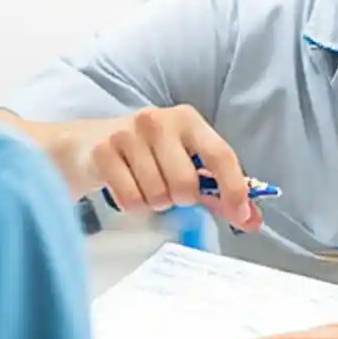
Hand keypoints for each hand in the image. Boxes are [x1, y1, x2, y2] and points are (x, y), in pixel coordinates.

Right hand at [85, 105, 261, 230]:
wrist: (86, 144)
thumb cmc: (145, 154)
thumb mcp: (183, 162)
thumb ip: (218, 191)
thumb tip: (251, 219)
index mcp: (187, 119)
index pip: (220, 154)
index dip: (234, 189)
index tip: (239, 216)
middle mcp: (158, 120)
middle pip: (186, 184)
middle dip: (180, 198)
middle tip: (169, 189)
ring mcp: (127, 134)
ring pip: (157, 195)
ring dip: (154, 202)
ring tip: (145, 185)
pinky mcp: (102, 152)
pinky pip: (130, 199)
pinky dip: (132, 205)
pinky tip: (127, 188)